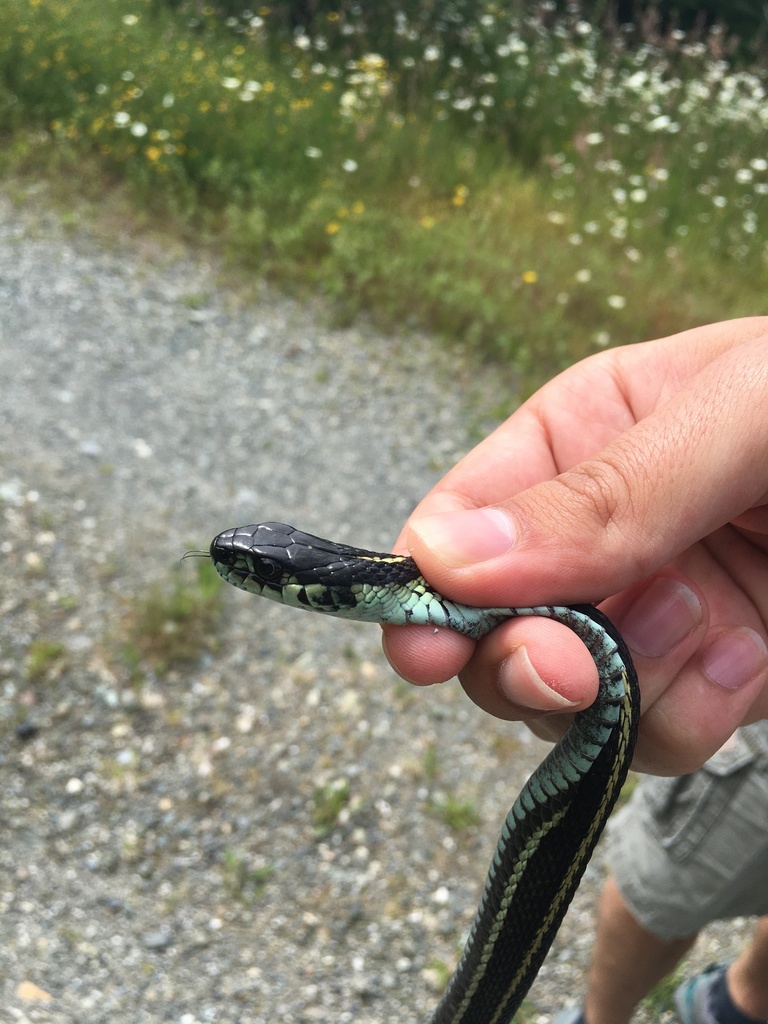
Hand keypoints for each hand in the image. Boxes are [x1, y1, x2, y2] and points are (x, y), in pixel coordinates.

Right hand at [383, 318, 767, 774]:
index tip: (428, 649)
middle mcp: (601, 532)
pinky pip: (650, 732)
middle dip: (527, 659)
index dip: (428, 589)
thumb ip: (608, 488)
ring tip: (720, 634)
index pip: (461, 521)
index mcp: (584, 436)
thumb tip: (444, 558)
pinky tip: (755, 662)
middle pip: (494, 626)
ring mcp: (653, 611)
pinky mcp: (711, 678)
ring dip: (629, 690)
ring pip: (568, 697)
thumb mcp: (748, 411)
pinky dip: (691, 717)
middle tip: (576, 668)